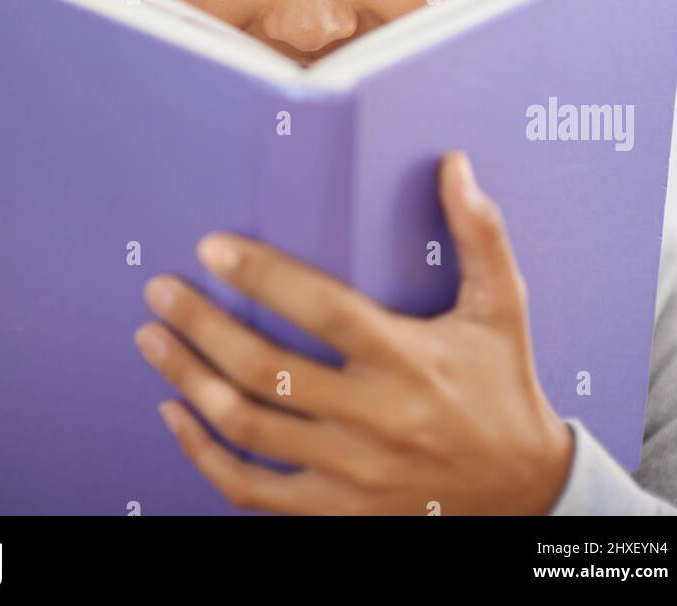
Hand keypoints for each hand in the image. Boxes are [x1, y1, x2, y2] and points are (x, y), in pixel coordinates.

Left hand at [134, 149, 573, 514]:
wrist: (524, 496)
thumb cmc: (503, 387)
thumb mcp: (503, 307)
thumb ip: (479, 234)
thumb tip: (454, 164)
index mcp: (408, 359)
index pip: (323, 311)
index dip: (263, 277)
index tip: (211, 247)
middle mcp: (374, 418)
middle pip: (266, 369)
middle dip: (201, 326)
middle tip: (159, 290)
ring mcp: (351, 472)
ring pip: (247, 428)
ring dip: (189, 381)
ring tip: (152, 340)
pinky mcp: (338, 513)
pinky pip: (253, 491)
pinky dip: (203, 455)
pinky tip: (174, 415)